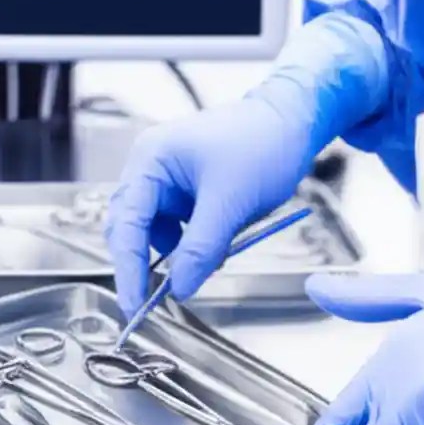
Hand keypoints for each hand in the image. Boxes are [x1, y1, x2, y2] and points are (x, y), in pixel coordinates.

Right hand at [104, 13, 388, 316]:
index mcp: (150, 161)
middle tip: (150, 304)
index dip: (127, 268)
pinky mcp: (187, 192)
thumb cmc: (264, 142)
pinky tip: (213, 251)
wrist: (297, 120)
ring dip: (174, 255)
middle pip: (131, 229)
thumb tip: (180, 287)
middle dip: (143, 264)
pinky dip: (190, 246)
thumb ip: (201, 248)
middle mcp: (151, 169)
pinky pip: (178, 229)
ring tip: (203, 266)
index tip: (131, 304)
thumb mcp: (231, 201)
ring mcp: (168, 181)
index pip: (126, 224)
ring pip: (155, 232)